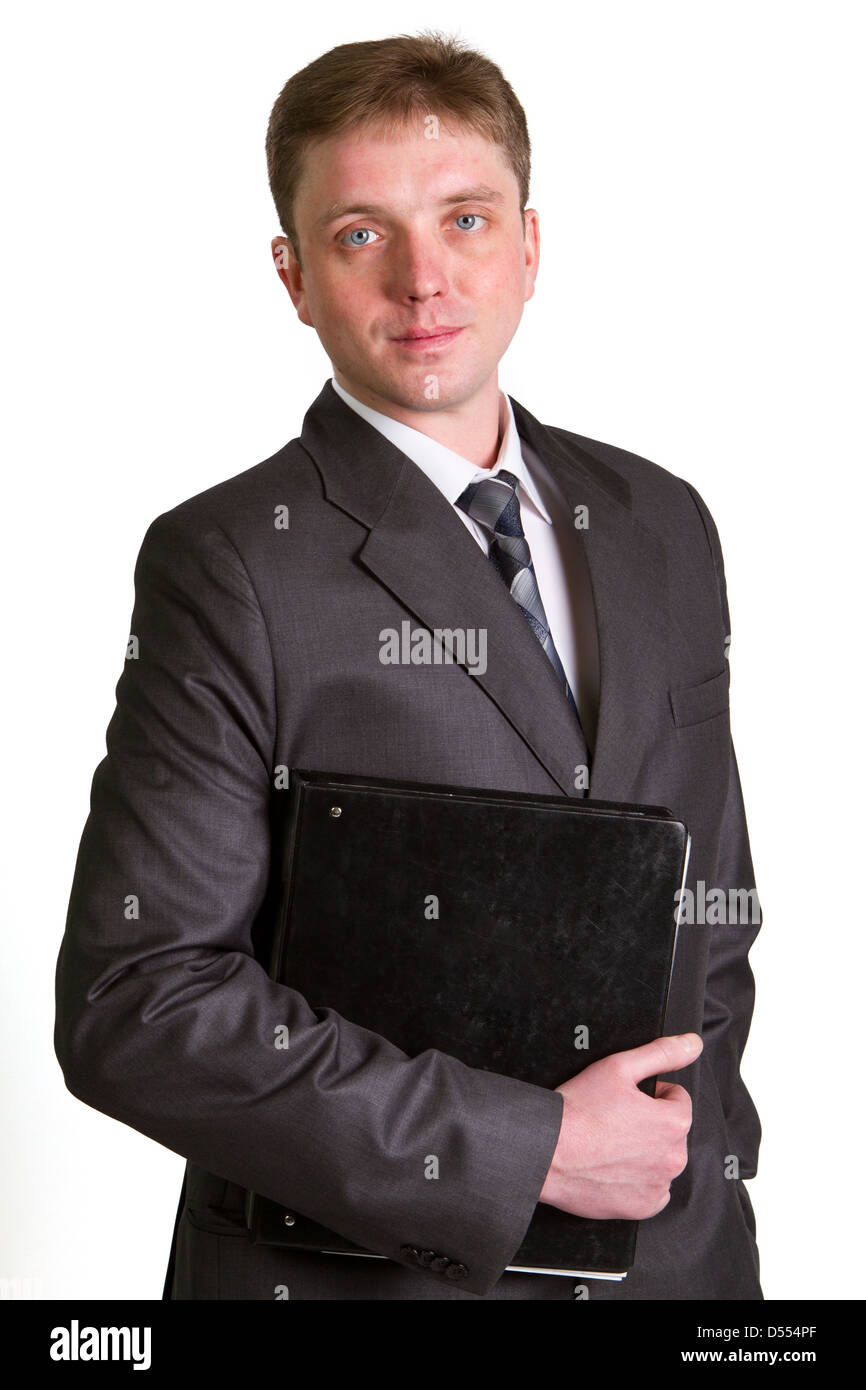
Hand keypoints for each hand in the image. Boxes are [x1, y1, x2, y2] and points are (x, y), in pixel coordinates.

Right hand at [538, 1033, 701, 1218]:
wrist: (546, 1151)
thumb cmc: (579, 1109)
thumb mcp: (619, 1066)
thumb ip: (661, 1052)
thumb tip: (692, 1043)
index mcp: (674, 1122)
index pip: (676, 1099)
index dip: (650, 1094)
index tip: (625, 1099)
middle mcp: (675, 1158)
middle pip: (670, 1131)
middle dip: (649, 1124)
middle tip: (613, 1120)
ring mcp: (659, 1186)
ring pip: (660, 1160)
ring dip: (644, 1152)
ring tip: (609, 1144)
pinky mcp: (643, 1208)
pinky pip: (651, 1190)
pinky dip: (636, 1180)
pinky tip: (612, 1168)